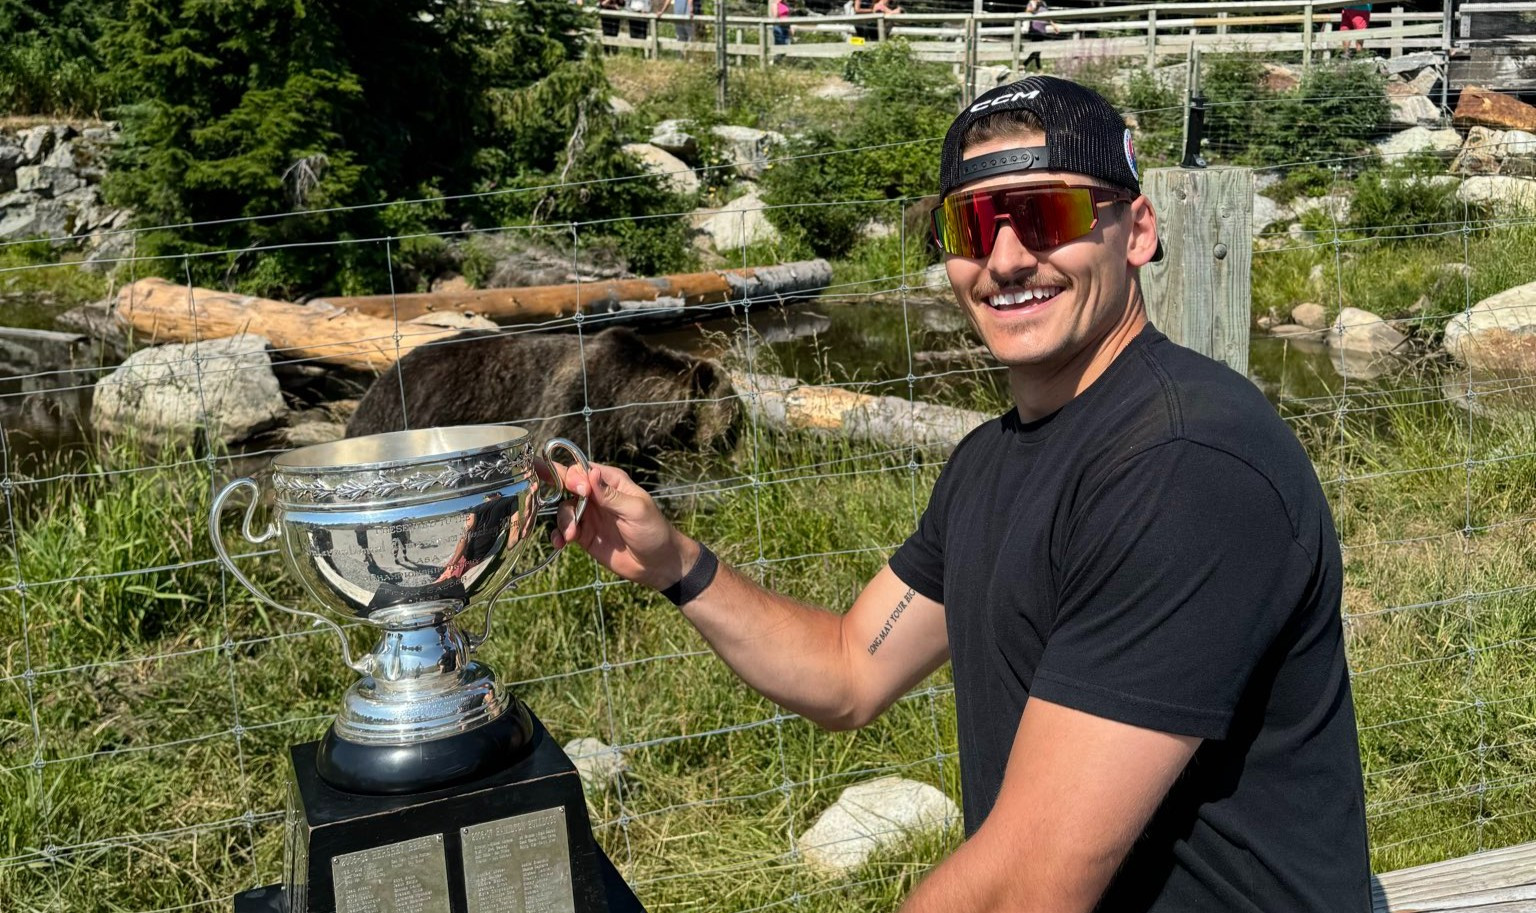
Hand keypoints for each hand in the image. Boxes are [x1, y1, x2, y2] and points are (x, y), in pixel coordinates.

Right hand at [552, 462, 697, 591]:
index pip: (583, 470)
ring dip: (563, 521)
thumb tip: (591, 472)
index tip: (580, 491)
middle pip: (566, 485)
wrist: (656, 564)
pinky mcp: (584, 535)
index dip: (574, 476)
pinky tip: (560, 543)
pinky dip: (558, 535)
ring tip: (570, 535)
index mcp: (610, 482)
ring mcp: (588, 515)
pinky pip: (563, 530)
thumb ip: (611, 495)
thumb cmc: (653, 531)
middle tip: (542, 494)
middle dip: (553, 488)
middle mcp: (596, 496)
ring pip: (563, 509)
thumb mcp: (636, 511)